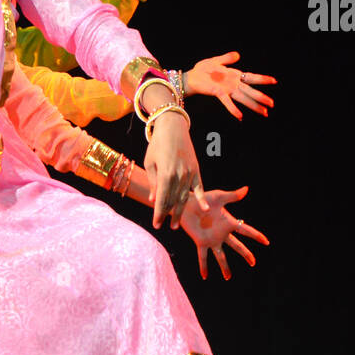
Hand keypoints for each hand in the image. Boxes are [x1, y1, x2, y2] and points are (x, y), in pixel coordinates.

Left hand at [143, 113, 208, 230]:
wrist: (173, 128)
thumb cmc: (157, 145)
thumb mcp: (150, 163)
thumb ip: (154, 182)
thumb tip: (154, 200)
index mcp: (165, 174)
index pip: (162, 199)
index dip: (159, 213)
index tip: (156, 225)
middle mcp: (178, 175)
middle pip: (173, 200)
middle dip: (168, 215)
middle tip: (165, 227)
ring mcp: (189, 173)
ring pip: (185, 197)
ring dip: (181, 211)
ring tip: (176, 224)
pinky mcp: (196, 169)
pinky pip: (199, 187)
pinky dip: (201, 198)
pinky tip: (204, 209)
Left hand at [180, 186, 268, 280]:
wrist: (184, 203)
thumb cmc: (201, 198)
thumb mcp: (218, 197)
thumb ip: (232, 195)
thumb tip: (247, 189)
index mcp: (228, 222)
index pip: (246, 230)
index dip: (256, 236)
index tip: (266, 242)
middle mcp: (221, 233)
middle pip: (237, 246)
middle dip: (246, 254)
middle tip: (253, 263)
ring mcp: (212, 239)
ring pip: (220, 256)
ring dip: (225, 267)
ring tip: (228, 278)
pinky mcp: (200, 241)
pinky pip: (203, 256)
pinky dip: (203, 266)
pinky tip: (205, 276)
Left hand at [187, 51, 276, 119]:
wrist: (190, 77)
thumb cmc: (202, 70)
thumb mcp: (215, 61)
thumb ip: (227, 58)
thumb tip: (238, 55)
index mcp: (234, 76)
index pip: (251, 77)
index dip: (262, 79)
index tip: (274, 81)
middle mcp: (233, 84)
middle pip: (250, 91)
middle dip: (261, 97)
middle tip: (272, 104)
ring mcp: (227, 90)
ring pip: (243, 98)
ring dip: (253, 105)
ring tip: (264, 112)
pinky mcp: (219, 93)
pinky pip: (228, 102)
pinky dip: (234, 109)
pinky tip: (240, 116)